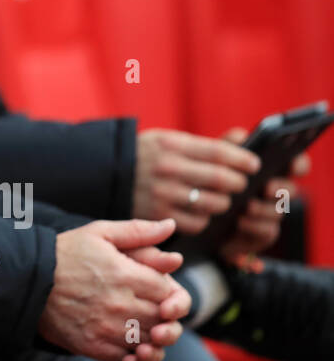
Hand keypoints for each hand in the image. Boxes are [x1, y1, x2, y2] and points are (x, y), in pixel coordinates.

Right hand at [39, 219, 189, 360]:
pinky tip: (118, 334)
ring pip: (147, 341)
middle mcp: (120, 304)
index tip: (153, 289)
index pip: (168, 293)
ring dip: (146, 334)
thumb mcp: (100, 233)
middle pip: (161, 319)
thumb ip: (139, 231)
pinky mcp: (93, 346)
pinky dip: (129, 350)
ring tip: (132, 321)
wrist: (28, 280)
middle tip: (144, 306)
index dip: (167, 293)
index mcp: (125, 274)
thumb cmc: (66, 253)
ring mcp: (107, 328)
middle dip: (159, 314)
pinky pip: (126, 356)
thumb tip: (170, 226)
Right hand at [132, 128, 259, 232]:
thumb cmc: (147, 156)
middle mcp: (168, 168)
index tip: (253, 164)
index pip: (219, 152)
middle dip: (239, 183)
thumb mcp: (170, 141)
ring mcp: (163, 192)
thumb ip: (207, 143)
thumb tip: (244, 137)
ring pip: (213, 204)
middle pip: (221, 179)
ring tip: (224, 199)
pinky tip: (203, 212)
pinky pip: (197, 222)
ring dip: (225, 203)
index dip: (242, 159)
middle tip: (241, 184)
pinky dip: (206, 219)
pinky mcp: (159, 214)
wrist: (106, 174)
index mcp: (172, 145)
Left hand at [216, 127, 306, 271]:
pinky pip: (268, 232)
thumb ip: (227, 146)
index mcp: (269, 169)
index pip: (295, 164)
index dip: (298, 163)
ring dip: (263, 209)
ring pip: (278, 212)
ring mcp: (269, 213)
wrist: (193, 212)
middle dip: (281, 189)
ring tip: (246, 207)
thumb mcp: (213, 160)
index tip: (291, 164)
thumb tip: (240, 136)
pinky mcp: (261, 233)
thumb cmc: (208, 179)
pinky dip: (255, 227)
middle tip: (265, 188)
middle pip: (291, 190)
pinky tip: (240, 222)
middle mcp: (275, 191)